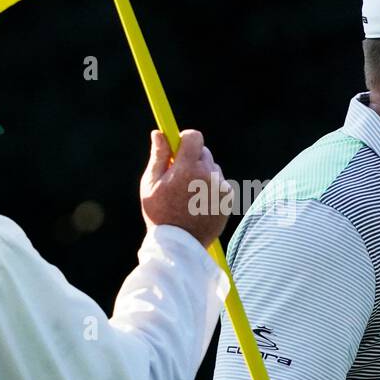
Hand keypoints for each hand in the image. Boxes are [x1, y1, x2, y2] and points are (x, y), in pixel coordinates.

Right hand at [140, 129, 229, 248]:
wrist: (180, 246)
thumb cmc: (160, 215)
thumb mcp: (151, 185)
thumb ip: (158, 157)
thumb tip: (159, 133)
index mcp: (186, 169)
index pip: (194, 137)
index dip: (186, 139)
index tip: (179, 147)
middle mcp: (207, 175)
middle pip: (204, 153)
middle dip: (193, 160)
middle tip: (181, 178)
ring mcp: (220, 187)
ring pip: (213, 170)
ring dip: (203, 176)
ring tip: (189, 197)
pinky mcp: (229, 198)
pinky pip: (220, 185)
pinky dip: (212, 190)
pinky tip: (200, 205)